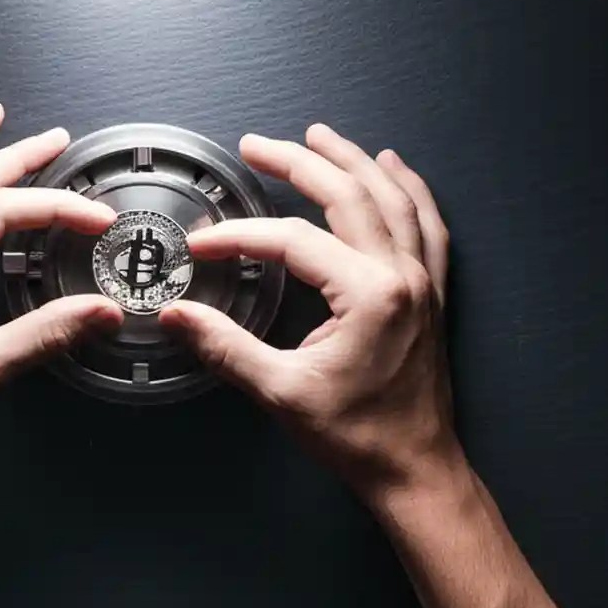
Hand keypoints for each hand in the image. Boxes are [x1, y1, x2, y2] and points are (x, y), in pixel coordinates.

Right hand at [159, 124, 456, 497]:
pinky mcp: (432, 294)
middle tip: (257, 145)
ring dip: (355, 161)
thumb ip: (226, 346)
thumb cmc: (357, 437)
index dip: (241, 235)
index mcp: (369, 294)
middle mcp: (402, 276)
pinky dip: (410, 190)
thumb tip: (175, 314)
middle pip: (349, 196)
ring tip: (321, 135)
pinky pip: (428, 226)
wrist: (417, 471)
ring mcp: (424, 282)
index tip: (202, 244)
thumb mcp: (281, 394)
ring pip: (394, 199)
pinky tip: (395, 169)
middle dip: (299, 162)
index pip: (293, 240)